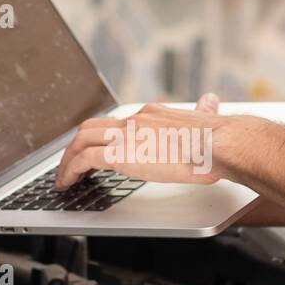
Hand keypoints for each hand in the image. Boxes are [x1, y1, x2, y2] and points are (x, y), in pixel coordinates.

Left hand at [55, 93, 244, 187]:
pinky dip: (71, 170)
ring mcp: (126, 134)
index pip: (120, 121)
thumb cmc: (219, 142)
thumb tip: (211, 101)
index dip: (105, 136)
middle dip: (77, 145)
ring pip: (82, 139)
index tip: (100, 149)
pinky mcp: (120, 153)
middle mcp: (137, 119)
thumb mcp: (209, 121)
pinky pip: (84, 159)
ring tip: (65, 177)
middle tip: (70, 163)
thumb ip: (204, 112)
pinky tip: (68, 182)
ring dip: (68, 159)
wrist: (217, 144)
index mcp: (154, 114)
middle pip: (93, 126)